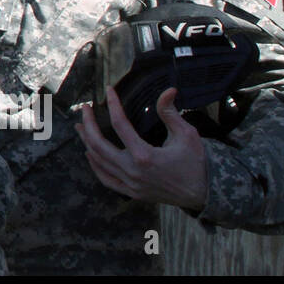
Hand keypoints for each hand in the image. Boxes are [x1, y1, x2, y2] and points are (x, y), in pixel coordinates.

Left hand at [77, 86, 207, 210]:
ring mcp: (130, 184)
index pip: (120, 124)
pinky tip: (90, 154)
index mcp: (144, 155)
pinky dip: (95, 166)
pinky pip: (106, 179)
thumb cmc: (196, 162)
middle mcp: (133, 171)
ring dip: (87, 142)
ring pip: (99, 161)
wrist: (204, 193)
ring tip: (80, 127)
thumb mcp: (186, 134)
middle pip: (99, 144)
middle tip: (85, 109)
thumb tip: (168, 90)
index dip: (112, 104)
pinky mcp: (132, 193)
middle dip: (89, 124)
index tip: (108, 90)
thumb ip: (171, 112)